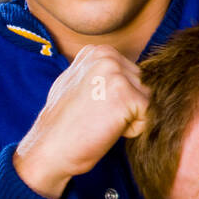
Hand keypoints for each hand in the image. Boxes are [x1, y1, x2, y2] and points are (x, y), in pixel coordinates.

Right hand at [13, 45, 149, 198]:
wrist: (50, 148)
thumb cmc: (65, 122)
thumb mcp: (80, 82)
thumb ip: (103, 73)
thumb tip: (130, 73)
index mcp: (98, 51)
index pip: (132, 75)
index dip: (118, 97)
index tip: (93, 106)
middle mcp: (108, 56)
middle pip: (143, 85)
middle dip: (128, 106)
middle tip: (98, 116)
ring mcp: (117, 74)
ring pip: (147, 100)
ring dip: (130, 117)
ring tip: (102, 121)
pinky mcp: (127, 96)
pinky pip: (148, 116)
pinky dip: (133, 130)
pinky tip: (108, 129)